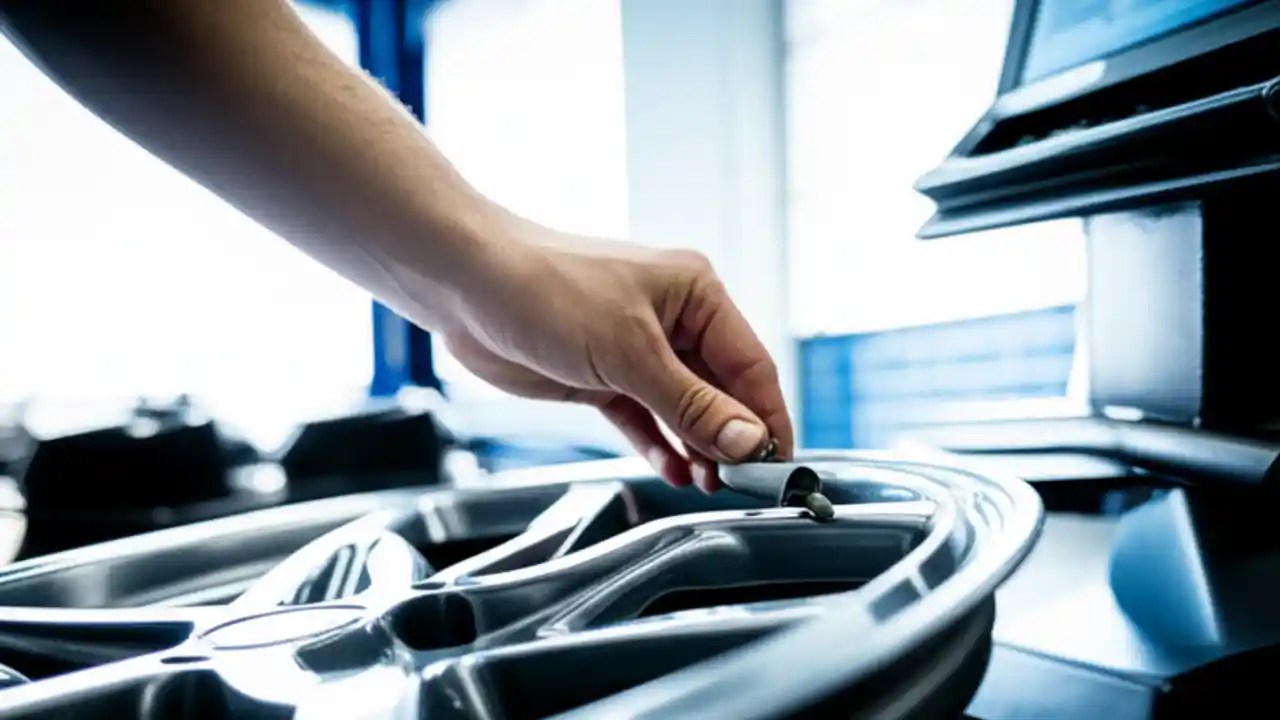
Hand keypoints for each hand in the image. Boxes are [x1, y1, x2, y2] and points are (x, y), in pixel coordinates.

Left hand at [429, 221, 793, 492]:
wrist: (465, 284)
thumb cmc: (547, 289)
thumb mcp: (631, 353)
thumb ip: (692, 404)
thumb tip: (749, 440)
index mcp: (695, 294)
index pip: (750, 365)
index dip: (768, 417)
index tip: (780, 464)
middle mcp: (672, 319)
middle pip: (720, 390)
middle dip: (731, 438)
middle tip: (743, 485)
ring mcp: (635, 349)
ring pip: (683, 408)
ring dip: (698, 447)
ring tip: (710, 486)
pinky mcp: (602, 374)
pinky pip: (644, 417)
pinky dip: (658, 444)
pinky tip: (673, 471)